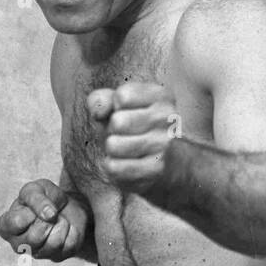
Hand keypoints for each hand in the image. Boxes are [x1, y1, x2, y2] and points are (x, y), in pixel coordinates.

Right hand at [0, 179, 87, 261]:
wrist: (65, 205)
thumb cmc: (44, 197)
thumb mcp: (36, 188)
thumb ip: (37, 198)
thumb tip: (49, 215)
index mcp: (7, 227)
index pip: (16, 222)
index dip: (31, 211)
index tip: (35, 204)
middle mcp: (18, 245)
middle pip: (34, 238)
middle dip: (47, 220)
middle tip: (50, 212)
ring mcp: (37, 254)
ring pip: (53, 244)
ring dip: (61, 224)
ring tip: (58, 219)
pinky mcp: (57, 257)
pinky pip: (69, 246)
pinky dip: (72, 230)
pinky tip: (66, 227)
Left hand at [86, 81, 180, 200]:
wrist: (155, 165)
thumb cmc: (130, 128)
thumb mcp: (114, 107)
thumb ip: (101, 99)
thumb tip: (98, 112)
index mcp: (161, 96)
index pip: (122, 97)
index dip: (114, 108)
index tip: (126, 114)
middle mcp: (168, 118)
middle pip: (117, 122)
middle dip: (112, 130)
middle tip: (125, 135)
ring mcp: (164, 145)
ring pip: (114, 145)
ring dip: (111, 150)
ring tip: (126, 149)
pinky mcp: (156, 170)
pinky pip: (115, 167)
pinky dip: (112, 167)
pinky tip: (126, 165)